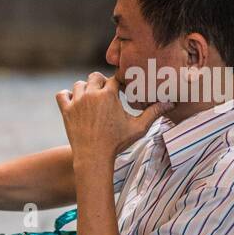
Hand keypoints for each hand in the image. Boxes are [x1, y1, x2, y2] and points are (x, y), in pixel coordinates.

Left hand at [56, 72, 171, 163]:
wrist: (93, 157)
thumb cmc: (117, 143)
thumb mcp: (138, 127)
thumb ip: (153, 113)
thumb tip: (170, 103)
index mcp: (109, 94)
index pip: (114, 78)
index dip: (119, 83)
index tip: (122, 90)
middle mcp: (91, 95)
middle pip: (95, 77)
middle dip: (102, 83)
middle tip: (107, 94)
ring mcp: (77, 102)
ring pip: (79, 84)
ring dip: (85, 89)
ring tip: (93, 99)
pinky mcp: (66, 111)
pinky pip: (62, 94)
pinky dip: (67, 96)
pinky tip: (75, 102)